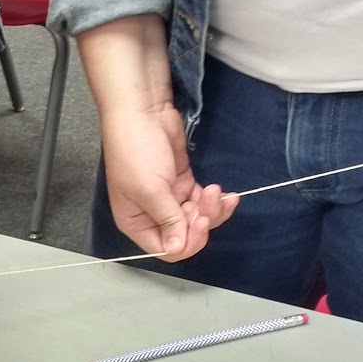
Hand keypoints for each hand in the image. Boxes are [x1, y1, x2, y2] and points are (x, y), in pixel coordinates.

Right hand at [101, 105, 236, 260]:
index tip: (199, 221)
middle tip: (209, 199)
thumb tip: (177, 250)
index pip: (165, 248)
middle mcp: (151, 214)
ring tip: (216, 190)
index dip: (187, 241)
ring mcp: (168, 198)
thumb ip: (168, 221)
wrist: (142, 112)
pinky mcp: (182, 182)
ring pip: (196, 218)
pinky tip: (226, 194)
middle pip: (185, 234)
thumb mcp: (151, 191)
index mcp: (135, 222)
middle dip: (202, 221)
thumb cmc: (136, 151)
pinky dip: (214, 200)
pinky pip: (201, 201)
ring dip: (211, 209)